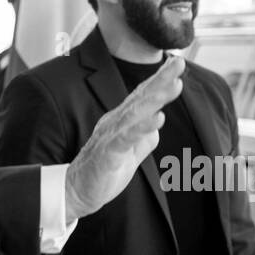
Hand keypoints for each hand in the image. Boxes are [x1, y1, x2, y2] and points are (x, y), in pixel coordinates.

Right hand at [64, 53, 184, 222]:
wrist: (76, 191)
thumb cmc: (103, 171)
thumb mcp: (129, 152)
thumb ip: (143, 138)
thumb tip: (156, 128)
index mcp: (122, 120)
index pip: (142, 96)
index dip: (160, 79)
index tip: (177, 62)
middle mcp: (115, 122)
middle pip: (141, 98)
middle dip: (161, 79)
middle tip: (178, 62)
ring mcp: (110, 136)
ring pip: (135, 114)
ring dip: (155, 98)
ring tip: (174, 85)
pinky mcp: (108, 154)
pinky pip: (126, 138)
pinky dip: (142, 127)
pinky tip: (158, 118)